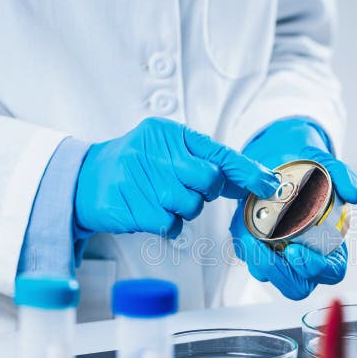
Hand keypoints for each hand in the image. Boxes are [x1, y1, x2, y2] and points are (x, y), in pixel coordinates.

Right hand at [75, 118, 278, 236]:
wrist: (86, 178)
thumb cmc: (139, 165)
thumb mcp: (171, 152)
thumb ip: (210, 164)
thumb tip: (255, 181)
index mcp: (169, 133)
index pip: (218, 152)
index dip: (248, 171)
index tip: (270, 184)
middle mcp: (153, 150)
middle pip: (207, 180)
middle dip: (203, 192)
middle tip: (184, 188)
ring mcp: (136, 176)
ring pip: (188, 207)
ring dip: (181, 210)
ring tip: (159, 198)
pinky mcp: (125, 204)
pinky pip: (167, 224)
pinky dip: (165, 224)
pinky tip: (148, 211)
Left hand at [229, 118, 356, 299]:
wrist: (279, 158)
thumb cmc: (306, 167)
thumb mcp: (325, 163)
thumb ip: (344, 175)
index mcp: (332, 246)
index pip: (331, 271)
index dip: (316, 269)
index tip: (296, 251)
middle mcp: (307, 256)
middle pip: (298, 286)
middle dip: (282, 274)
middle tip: (267, 251)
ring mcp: (281, 256)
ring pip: (270, 277)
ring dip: (259, 262)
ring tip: (251, 238)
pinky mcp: (257, 249)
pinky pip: (250, 259)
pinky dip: (246, 248)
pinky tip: (245, 230)